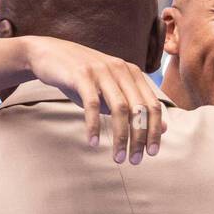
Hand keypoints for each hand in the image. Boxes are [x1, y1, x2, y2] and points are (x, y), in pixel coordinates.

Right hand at [23, 36, 165, 163]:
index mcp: (132, 73)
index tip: (152, 152)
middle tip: (134, 160)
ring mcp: (101, 71)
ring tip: (118, 157)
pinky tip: (93, 143)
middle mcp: (121, 70)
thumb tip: (163, 129)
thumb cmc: (84, 77)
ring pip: (120, 108)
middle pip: (139, 109)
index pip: (153, 105)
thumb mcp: (112, 90)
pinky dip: (94, 126)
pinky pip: (92, 104)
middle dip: (139, 138)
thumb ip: (135, 106)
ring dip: (121, 137)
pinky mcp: (81, 75)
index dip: (154, 130)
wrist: (50, 53)